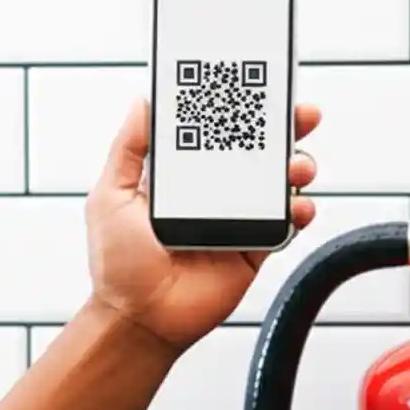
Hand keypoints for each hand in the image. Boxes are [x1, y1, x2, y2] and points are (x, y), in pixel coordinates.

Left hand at [84, 98, 320, 351]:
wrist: (139, 319)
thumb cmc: (118, 266)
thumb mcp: (111, 195)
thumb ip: (129, 149)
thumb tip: (143, 103)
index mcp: (182, 176)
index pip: (217, 133)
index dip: (239, 110)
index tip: (257, 89)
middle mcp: (213, 193)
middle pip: (257, 153)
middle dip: (284, 131)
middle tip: (299, 116)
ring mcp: (237, 220)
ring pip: (278, 185)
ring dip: (296, 169)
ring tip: (298, 167)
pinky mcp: (254, 249)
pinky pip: (285, 225)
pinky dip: (299, 213)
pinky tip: (298, 206)